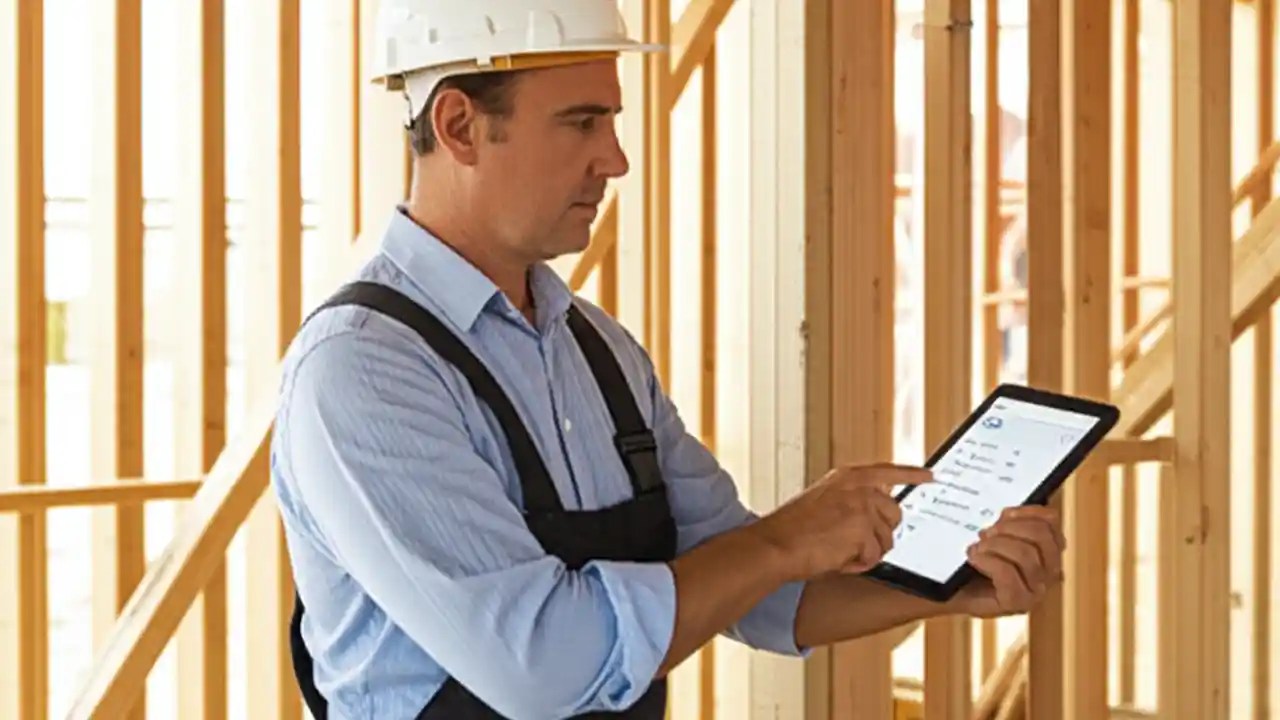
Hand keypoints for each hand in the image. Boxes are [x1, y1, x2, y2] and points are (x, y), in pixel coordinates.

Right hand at [752, 463, 932, 581]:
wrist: (775, 545)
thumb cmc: (792, 529)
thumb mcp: (824, 500)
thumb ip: (852, 500)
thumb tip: (878, 512)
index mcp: (848, 477)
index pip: (889, 471)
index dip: (912, 475)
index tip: (931, 476)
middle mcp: (859, 487)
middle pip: (895, 515)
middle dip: (879, 533)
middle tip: (851, 542)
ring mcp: (862, 507)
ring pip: (886, 540)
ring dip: (866, 551)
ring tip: (835, 549)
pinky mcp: (863, 530)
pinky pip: (874, 557)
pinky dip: (857, 564)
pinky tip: (835, 557)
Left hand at [950, 505, 1065, 617]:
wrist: (954, 591)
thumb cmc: (975, 561)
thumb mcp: (995, 535)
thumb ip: (1008, 523)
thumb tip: (1009, 514)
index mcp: (1047, 551)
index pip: (1051, 522)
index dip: (1027, 511)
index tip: (1004, 513)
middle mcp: (1048, 573)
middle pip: (1042, 537)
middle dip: (1010, 528)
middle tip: (986, 533)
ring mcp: (1036, 591)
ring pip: (1026, 555)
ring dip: (996, 545)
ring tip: (977, 548)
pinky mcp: (1017, 603)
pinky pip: (1008, 575)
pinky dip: (987, 561)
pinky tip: (974, 558)